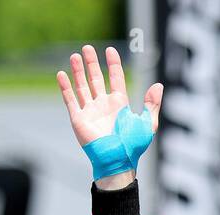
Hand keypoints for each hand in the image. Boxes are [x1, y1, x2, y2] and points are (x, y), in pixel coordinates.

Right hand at [57, 45, 162, 187]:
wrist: (117, 161)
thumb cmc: (133, 146)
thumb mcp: (148, 123)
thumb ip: (152, 104)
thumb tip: (158, 85)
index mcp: (120, 104)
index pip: (116, 78)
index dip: (113, 64)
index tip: (110, 50)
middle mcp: (104, 105)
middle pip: (96, 79)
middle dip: (92, 63)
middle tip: (87, 48)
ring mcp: (90, 111)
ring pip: (82, 86)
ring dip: (78, 71)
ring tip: (75, 56)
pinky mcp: (79, 119)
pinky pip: (70, 100)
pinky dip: (66, 87)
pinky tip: (61, 74)